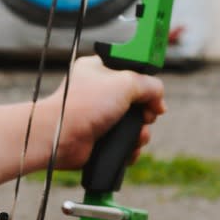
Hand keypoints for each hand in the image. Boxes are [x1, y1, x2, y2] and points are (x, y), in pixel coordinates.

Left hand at [40, 55, 165, 170]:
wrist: (60, 137)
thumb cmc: (85, 105)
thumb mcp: (125, 83)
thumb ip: (149, 85)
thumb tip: (159, 99)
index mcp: (99, 70)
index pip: (131, 70)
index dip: (146, 83)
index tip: (155, 95)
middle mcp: (98, 92)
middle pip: (136, 101)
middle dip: (147, 112)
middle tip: (146, 117)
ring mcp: (98, 117)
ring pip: (133, 125)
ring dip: (141, 133)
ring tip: (137, 136)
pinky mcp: (98, 140)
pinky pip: (123, 143)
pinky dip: (130, 148)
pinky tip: (128, 150)